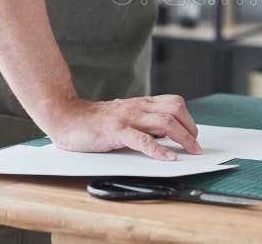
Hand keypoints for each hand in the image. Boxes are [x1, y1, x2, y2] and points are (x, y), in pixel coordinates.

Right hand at [48, 94, 201, 160]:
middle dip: (190, 129)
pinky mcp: (116, 132)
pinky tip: (168, 158)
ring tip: (191, 151)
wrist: (66, 117)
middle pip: (175, 110)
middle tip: (195, 146)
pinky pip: (143, 140)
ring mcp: (128, 118)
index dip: (188, 118)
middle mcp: (138, 108)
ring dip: (183, 138)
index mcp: (141, 103)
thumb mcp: (124, 115)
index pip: (174, 103)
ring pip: (165, 122)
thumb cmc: (95, 121)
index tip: (194, 134)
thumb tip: (166, 135)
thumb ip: (143, 121)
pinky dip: (159, 150)